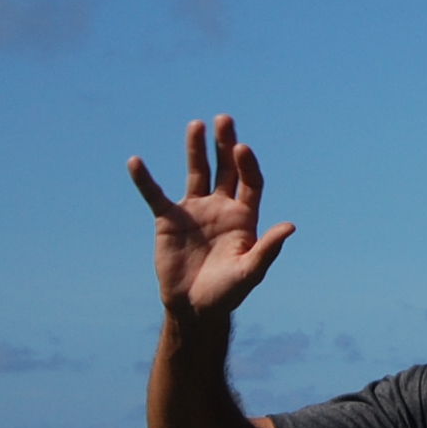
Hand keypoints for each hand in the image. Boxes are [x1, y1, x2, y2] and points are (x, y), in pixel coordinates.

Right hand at [128, 115, 293, 321]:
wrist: (194, 307)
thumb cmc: (227, 292)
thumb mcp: (249, 272)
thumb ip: (267, 249)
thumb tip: (290, 226)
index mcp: (244, 217)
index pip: (250, 182)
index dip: (247, 165)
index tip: (242, 149)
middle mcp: (221, 208)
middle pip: (225, 169)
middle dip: (225, 145)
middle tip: (224, 120)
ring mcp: (195, 210)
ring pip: (196, 173)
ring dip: (195, 149)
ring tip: (196, 125)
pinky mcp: (169, 219)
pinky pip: (155, 195)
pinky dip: (145, 180)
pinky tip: (135, 162)